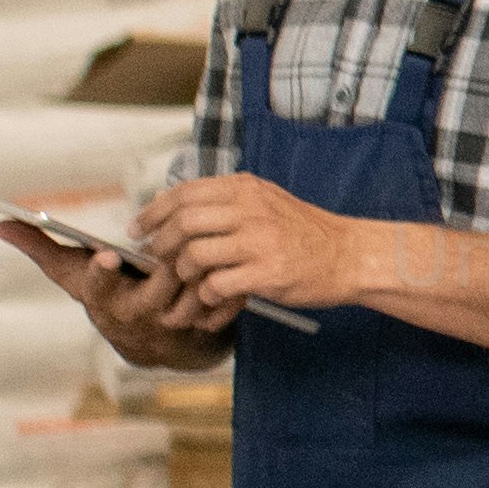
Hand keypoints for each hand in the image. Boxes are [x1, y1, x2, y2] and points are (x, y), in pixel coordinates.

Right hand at [10, 211, 241, 365]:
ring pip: (191, 290)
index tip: (104, 255)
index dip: (100, 272)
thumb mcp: (74, 275)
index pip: (97, 287)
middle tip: (173, 241)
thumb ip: (40, 247)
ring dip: (199, 267)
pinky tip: (231, 259)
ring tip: (205, 240)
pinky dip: (228, 284)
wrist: (157, 342)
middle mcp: (138, 316)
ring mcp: (174, 323)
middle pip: (153, 287)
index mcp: (103, 301)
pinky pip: (222, 301)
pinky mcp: (208, 324)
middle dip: (164, 263)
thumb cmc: (109, 294)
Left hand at [117, 175, 386, 336]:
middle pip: (183, 223)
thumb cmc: (305, 233)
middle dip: (162, 245)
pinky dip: (207, 296)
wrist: (350, 255)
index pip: (184, 193)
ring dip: (183, 274)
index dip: (153, 212)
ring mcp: (259, 241)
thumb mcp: (266, 201)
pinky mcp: (267, 273)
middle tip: (158, 260)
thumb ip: (227, 202)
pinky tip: (215, 299)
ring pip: (194, 256)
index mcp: (246, 188)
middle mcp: (251, 209)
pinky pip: (216, 286)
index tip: (138, 229)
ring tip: (188, 283)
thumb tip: (176, 209)